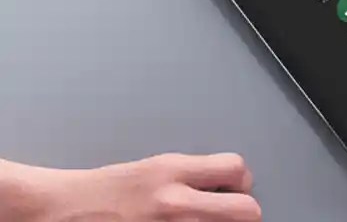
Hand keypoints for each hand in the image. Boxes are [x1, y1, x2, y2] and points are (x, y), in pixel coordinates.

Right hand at [0, 153, 260, 220]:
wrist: (61, 210)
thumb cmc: (106, 190)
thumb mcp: (154, 170)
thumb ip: (192, 177)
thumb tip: (229, 187)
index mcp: (173, 172)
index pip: (236, 170)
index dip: (242, 182)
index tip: (234, 190)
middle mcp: (174, 202)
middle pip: (246, 211)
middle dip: (243, 213)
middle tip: (230, 215)